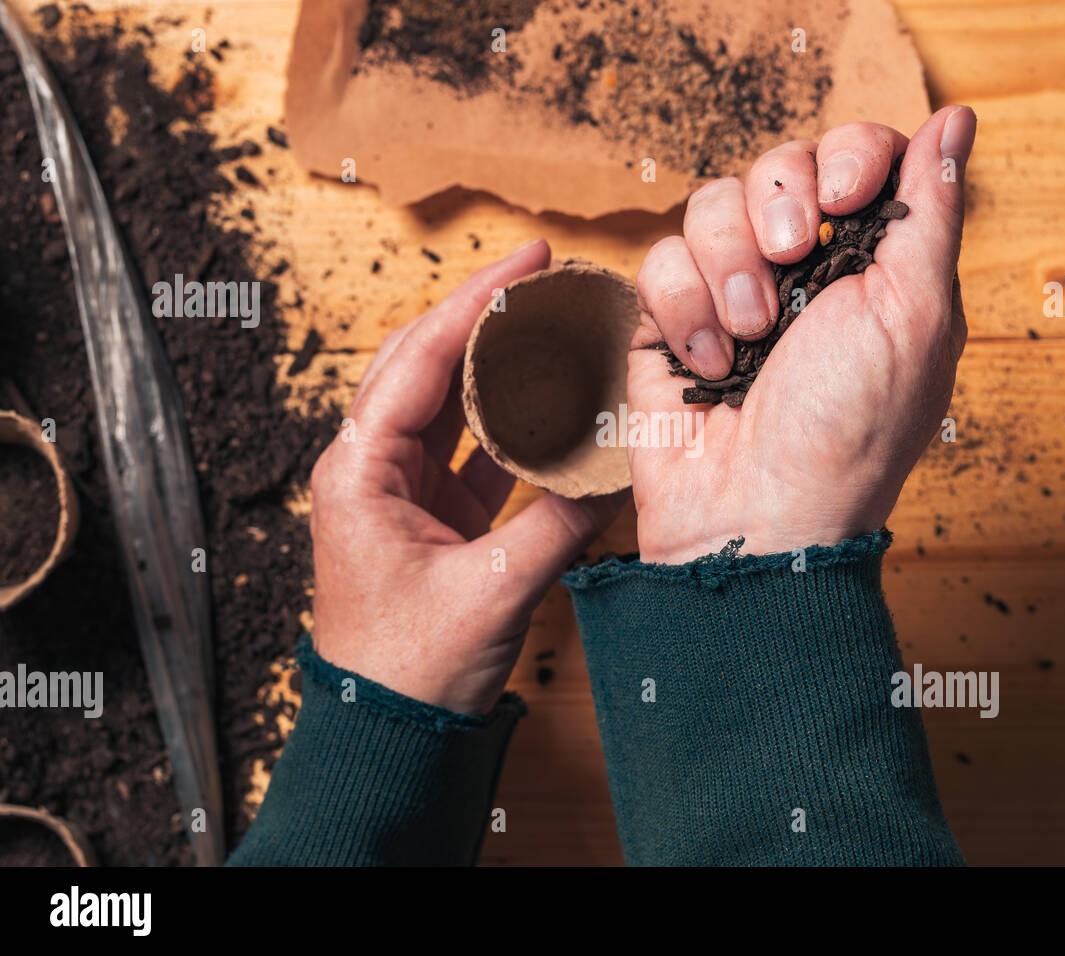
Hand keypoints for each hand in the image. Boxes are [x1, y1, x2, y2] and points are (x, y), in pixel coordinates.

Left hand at [309, 240, 627, 713]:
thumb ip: (560, 525)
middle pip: (425, 363)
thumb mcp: (493, 591)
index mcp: (360, 471)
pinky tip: (548, 399)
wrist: (386, 735)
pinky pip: (470, 448)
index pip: (420, 359)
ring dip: (496, 364)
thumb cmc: (408, 671)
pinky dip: (508, 422)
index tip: (527, 261)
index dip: (476, 301)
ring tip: (551, 326)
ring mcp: (398, 490)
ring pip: (448, 401)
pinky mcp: (428, 516)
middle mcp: (370, 468)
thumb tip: (619, 474)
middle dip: (483, 315)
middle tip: (541, 276)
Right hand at [629, 107, 975, 562]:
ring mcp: (734, 291)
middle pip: (780, 164)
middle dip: (780, 206)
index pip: (858, 153)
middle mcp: (806, 268)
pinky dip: (685, 311)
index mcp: (875, 262)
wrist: (758, 517)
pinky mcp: (672, 319)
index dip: (848, 154)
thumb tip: (957, 120)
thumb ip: (931, 209)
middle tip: (790, 267)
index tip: (845, 196)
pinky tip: (710, 365)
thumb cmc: (850, 431)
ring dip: (730, 269)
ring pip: (710, 204)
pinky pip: (660, 260)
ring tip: (750, 335)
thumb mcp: (915, 314)